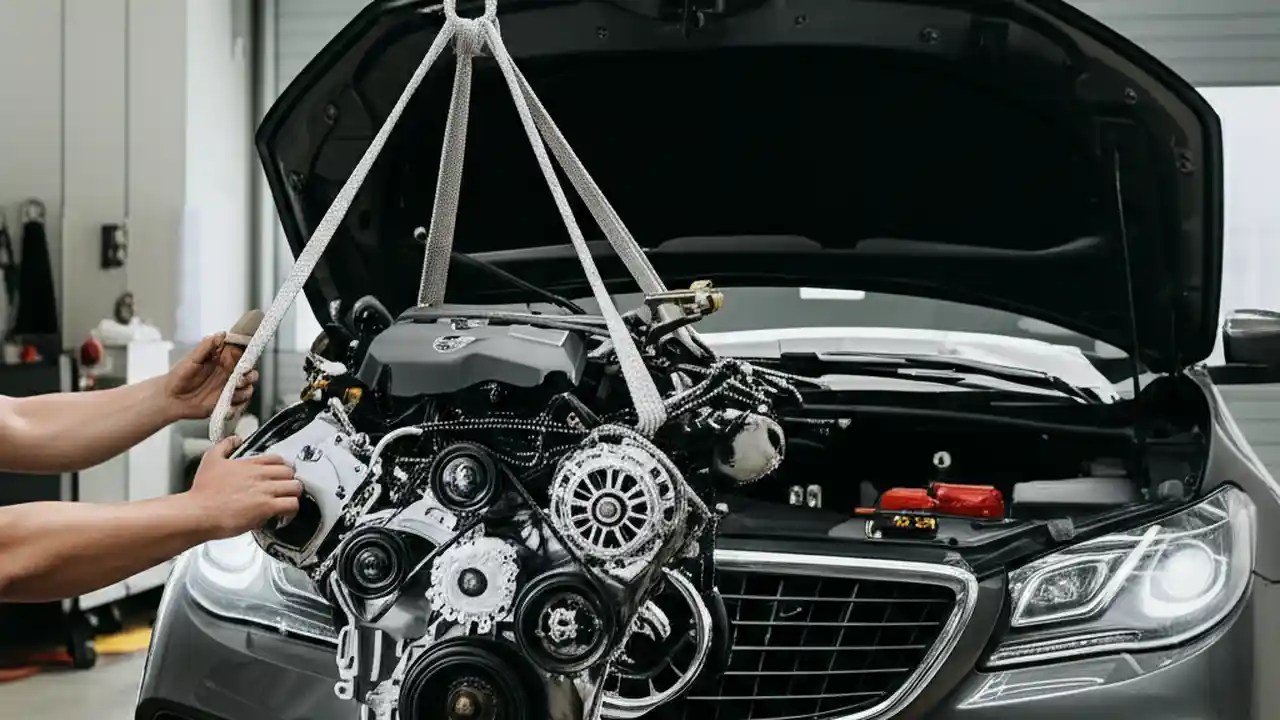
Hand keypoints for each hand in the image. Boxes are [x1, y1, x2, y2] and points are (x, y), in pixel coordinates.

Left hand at [165, 332, 259, 419]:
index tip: (245, 361)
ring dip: (244, 392)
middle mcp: (228, 374)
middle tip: (240, 379)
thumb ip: (207, 346)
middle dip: (250, 376)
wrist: (170, 398)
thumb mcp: (192, 358)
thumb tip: (222, 334)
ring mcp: (228, 389)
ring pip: (248, 389)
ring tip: (232, 394)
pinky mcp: (226, 403)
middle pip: (250, 373)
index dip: (247, 357)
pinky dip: (237, 408)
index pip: (242, 356)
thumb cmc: (178, 376)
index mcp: (222, 361)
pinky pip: (240, 405)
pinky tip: (227, 408)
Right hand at [185, 436, 301, 538]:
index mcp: (249, 464)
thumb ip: (224, 446)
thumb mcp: (210, 460)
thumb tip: (234, 439)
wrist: (198, 512)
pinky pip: (291, 504)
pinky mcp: (266, 507)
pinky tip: (284, 514)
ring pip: (295, 487)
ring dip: (293, 494)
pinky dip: (292, 509)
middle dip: (289, 480)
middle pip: (290, 472)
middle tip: (284, 490)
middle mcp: (260, 475)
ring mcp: (265, 490)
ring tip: (286, 502)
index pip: (278, 459)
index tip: (279, 476)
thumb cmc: (202, 492)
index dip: (281, 468)